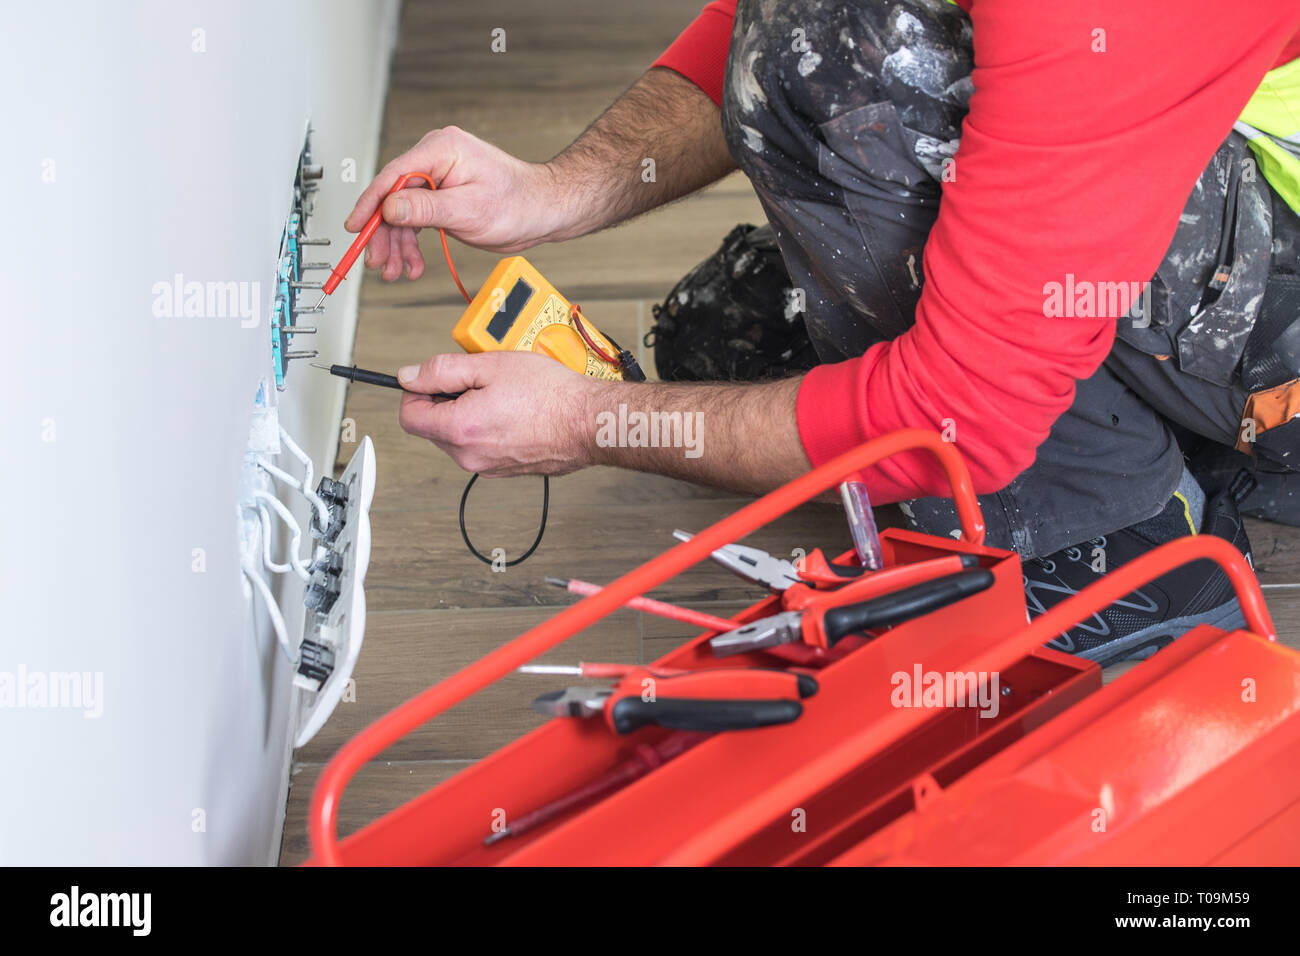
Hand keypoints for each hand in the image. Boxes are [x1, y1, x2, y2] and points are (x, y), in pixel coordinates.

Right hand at [344, 126, 569, 281]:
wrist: (543, 211)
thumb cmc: (519, 203)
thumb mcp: (469, 209)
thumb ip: (426, 208)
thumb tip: (389, 208)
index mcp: (441, 149)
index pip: (392, 176)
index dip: (369, 204)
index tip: (355, 228)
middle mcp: (436, 159)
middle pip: (392, 197)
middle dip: (384, 234)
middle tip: (379, 263)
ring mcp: (438, 177)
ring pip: (402, 213)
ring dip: (398, 245)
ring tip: (399, 271)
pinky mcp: (442, 196)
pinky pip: (416, 219)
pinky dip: (413, 243)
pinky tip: (413, 264)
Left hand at [396, 352, 598, 476]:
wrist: (588, 423)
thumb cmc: (550, 394)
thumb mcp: (490, 365)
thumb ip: (442, 370)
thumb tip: (410, 376)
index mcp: (459, 429)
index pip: (409, 416)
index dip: (416, 392)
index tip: (433, 379)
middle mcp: (469, 455)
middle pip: (433, 427)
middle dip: (446, 401)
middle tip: (478, 381)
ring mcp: (487, 466)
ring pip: (457, 437)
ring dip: (467, 414)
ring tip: (500, 395)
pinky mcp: (504, 470)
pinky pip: (480, 447)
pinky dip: (487, 429)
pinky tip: (512, 412)